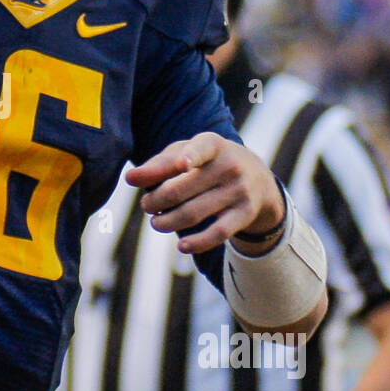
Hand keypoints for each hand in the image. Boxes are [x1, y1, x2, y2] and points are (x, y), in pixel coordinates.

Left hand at [125, 132, 285, 255]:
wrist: (258, 180)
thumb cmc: (208, 163)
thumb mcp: (188, 153)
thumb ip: (159, 164)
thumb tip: (130, 179)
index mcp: (213, 144)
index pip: (201, 149)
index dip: (191, 156)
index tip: (183, 164)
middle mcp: (230, 165)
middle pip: (180, 189)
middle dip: (156, 201)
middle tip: (147, 205)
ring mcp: (240, 190)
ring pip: (193, 213)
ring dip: (167, 222)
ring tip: (156, 222)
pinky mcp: (245, 214)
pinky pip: (218, 233)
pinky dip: (198, 242)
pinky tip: (182, 246)